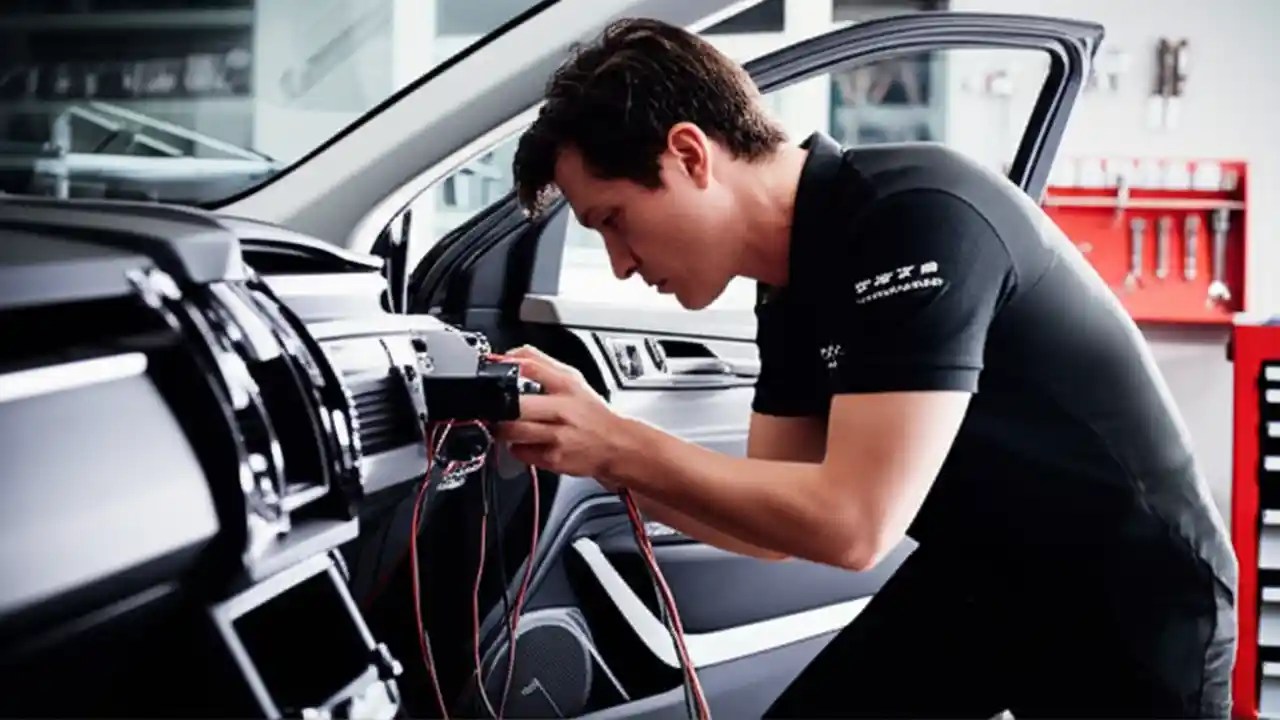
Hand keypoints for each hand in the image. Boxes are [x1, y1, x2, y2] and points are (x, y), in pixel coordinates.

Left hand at [493, 346, 627, 483]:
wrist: (617, 445)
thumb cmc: (591, 413)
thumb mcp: (573, 380)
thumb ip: (542, 365)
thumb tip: (511, 356)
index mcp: (567, 385)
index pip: (531, 366)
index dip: (507, 366)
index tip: (496, 371)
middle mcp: (562, 409)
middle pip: (516, 404)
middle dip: (499, 406)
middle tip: (497, 407)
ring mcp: (558, 435)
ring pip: (513, 430)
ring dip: (503, 429)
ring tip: (507, 425)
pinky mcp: (553, 458)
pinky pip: (520, 451)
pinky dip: (517, 447)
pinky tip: (527, 442)